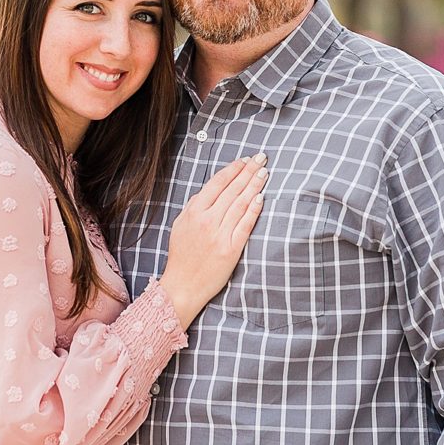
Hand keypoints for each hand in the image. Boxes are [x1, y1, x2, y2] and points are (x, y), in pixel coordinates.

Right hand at [156, 153, 266, 327]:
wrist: (183, 286)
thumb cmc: (181, 257)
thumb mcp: (179, 226)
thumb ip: (192, 207)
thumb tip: (206, 192)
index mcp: (194, 212)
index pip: (217, 184)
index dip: (233, 169)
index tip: (244, 160)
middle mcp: (208, 221)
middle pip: (233, 190)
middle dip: (248, 171)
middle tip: (261, 158)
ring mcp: (220, 235)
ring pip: (241, 204)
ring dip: (254, 186)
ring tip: (264, 172)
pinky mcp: (231, 249)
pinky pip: (245, 225)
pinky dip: (254, 211)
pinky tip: (261, 198)